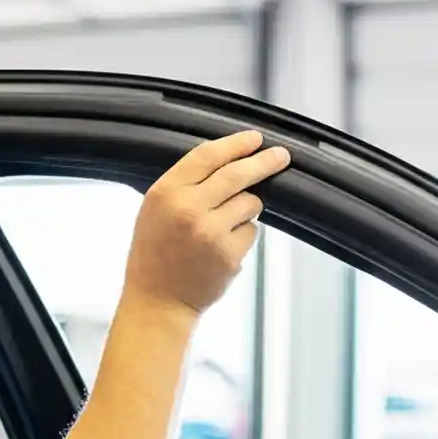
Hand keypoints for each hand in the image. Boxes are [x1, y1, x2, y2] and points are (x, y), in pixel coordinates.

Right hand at [123, 131, 290, 316]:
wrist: (158, 300)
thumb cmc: (156, 253)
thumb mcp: (155, 209)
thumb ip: (186, 184)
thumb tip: (230, 161)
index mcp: (166, 192)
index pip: (207, 155)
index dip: (236, 143)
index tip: (254, 138)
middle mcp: (188, 209)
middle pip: (238, 174)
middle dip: (264, 162)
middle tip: (281, 156)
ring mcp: (211, 232)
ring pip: (250, 202)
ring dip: (246, 208)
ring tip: (223, 224)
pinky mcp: (229, 254)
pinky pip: (251, 231)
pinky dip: (243, 235)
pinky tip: (222, 247)